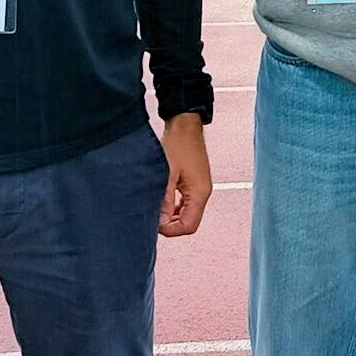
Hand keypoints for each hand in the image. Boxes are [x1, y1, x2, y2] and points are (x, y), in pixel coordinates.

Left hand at [158, 115, 212, 237]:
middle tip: (152, 218)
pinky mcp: (195, 183)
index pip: (189, 226)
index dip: (171, 230)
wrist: (185, 125)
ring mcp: (200, 188)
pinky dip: (174, 207)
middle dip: (171, 225)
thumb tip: (159, 222)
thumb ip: (164, 200)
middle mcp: (203, 193)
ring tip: (155, 209)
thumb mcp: (167, 175)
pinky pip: (186, 203)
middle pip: (189, 223)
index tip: (154, 224)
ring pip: (187, 214)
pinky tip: (162, 201)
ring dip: (171, 216)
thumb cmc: (178, 144)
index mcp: (200, 193)